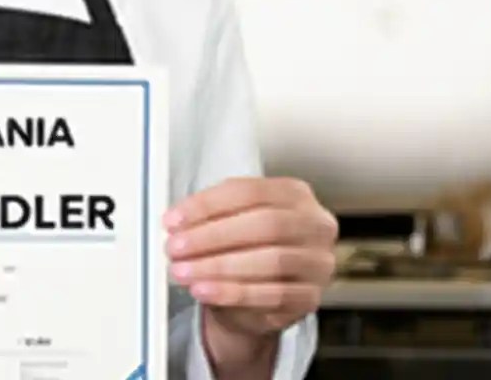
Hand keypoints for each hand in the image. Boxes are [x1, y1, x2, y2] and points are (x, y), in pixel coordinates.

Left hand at [164, 177, 337, 366]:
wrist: (259, 297)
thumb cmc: (245, 248)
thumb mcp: (230, 221)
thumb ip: (210, 215)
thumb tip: (177, 222)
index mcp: (295, 195)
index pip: (250, 191)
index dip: (207, 205)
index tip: (173, 220)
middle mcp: (315, 225)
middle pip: (264, 225)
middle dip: (212, 236)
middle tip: (176, 247)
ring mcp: (317, 263)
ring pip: (270, 261)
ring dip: (218, 267)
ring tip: (183, 271)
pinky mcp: (310, 298)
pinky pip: (271, 295)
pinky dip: (232, 293)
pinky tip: (203, 289)